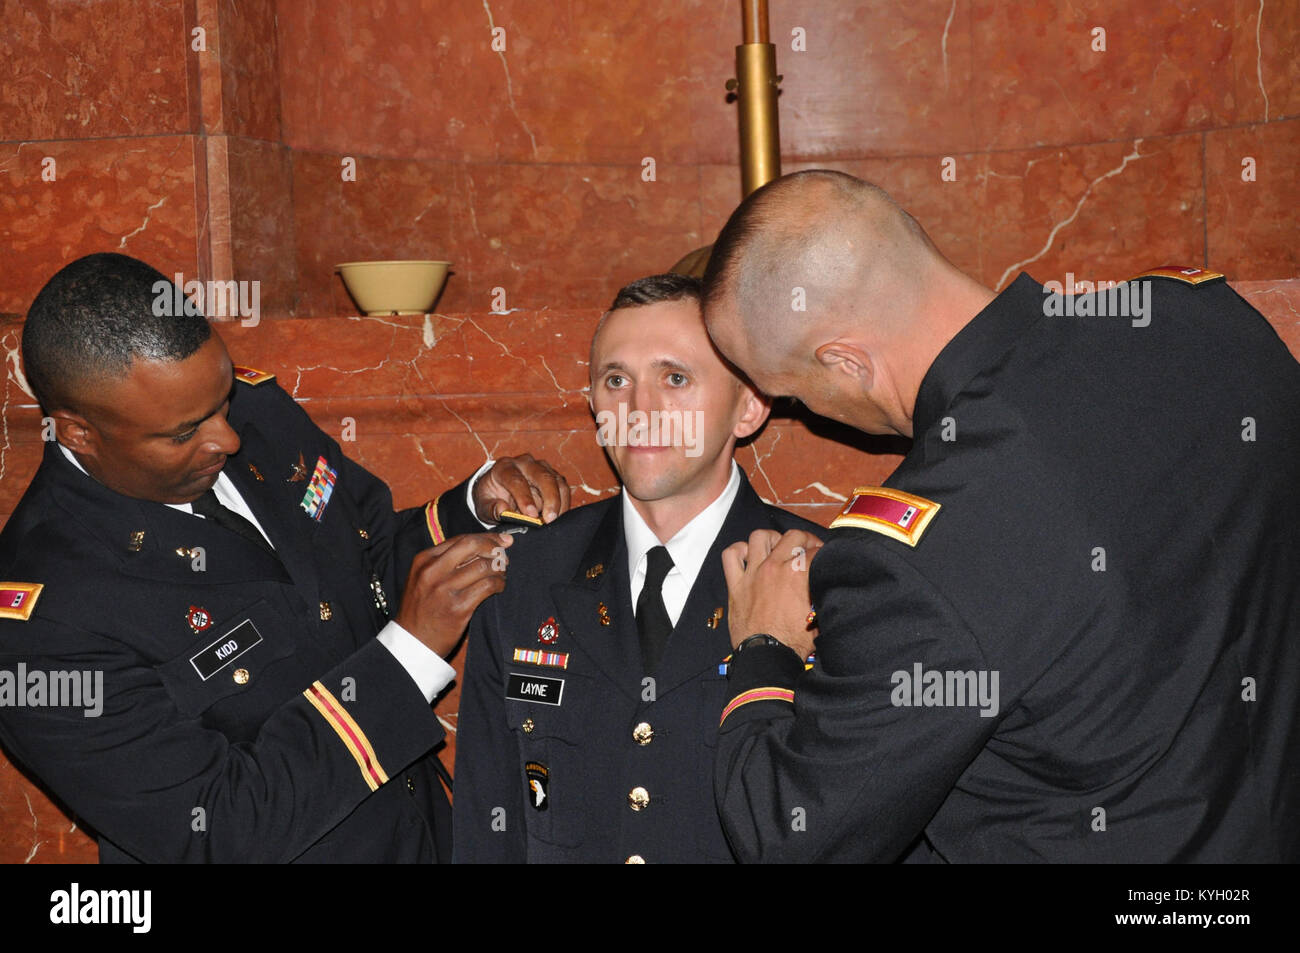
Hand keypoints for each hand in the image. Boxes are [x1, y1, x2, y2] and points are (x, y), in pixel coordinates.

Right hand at [396, 533, 512, 657]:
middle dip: (493, 547)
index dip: (486, 538)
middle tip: (504, 555)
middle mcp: (432, 571)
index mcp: (424, 560)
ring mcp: (445, 589)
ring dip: (498, 569)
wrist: (412, 641)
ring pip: (483, 566)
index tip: (501, 541)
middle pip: (472, 546)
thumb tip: (481, 545)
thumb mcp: (422, 578)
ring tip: (501, 574)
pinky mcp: (458, 608)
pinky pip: (487, 587)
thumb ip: (445, 561)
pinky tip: (499, 587)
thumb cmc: (421, 608)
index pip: (461, 539)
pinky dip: (498, 584)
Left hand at [472, 454, 571, 523]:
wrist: (498, 490)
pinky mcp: (553, 475)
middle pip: (543, 477)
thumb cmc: (491, 497)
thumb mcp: (484, 505)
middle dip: (550, 499)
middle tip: (549, 519)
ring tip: (554, 521)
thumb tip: (504, 511)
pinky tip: (558, 517)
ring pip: (557, 481)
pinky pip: (563, 488)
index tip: (530, 515)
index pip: (517, 480)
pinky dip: (563, 504)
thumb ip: (492, 508)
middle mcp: (524, 463)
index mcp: (504, 467)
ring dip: (559, 503)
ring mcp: (541, 467)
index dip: (525, 498)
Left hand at [721, 529, 824, 658]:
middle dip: (805, 540)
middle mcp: (775, 567)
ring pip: (760, 537)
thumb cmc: (794, 643)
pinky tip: (748, 555)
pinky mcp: (736, 585)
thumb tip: (829, 585)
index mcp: (799, 574)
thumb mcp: (820, 617)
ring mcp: (753, 574)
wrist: (767, 658)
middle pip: (792, 536)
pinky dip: (739, 551)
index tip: (826, 557)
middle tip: (808, 549)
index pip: (817, 550)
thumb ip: (823, 595)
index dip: (825, 552)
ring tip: (778, 547)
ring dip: (772, 539)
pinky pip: (731, 555)